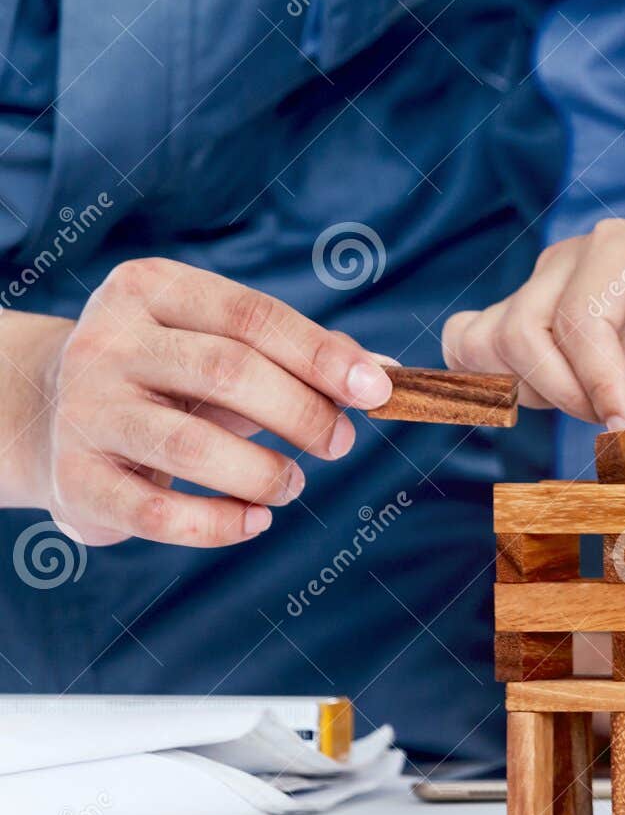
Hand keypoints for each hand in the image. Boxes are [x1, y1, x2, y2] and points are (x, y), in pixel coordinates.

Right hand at [24, 258, 391, 546]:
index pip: (251, 316)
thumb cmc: (169, 378)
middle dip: (302, 412)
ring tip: (292, 484)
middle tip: (340, 443)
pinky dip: (219, 524)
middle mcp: (108, 341)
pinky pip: (156, 512)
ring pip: (192, 445)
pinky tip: (255, 521)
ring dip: (264, 472)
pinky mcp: (75, 479)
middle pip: (227, 372)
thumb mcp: (226, 348)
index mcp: (151, 290)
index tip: (377, 391)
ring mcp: (84, 410)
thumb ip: (302, 357)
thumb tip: (387, 374)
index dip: (322, 355)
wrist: (46, 415)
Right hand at [441, 219, 624, 445]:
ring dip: (535, 389)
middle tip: (621, 420)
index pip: (581, 320)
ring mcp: (542, 282)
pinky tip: (551, 396)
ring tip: (593, 403)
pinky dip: (496, 380)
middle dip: (568, 393)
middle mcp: (572, 256)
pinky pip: (472, 343)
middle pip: (522, 331)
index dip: (599, 386)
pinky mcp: (526, 310)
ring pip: (489, 340)